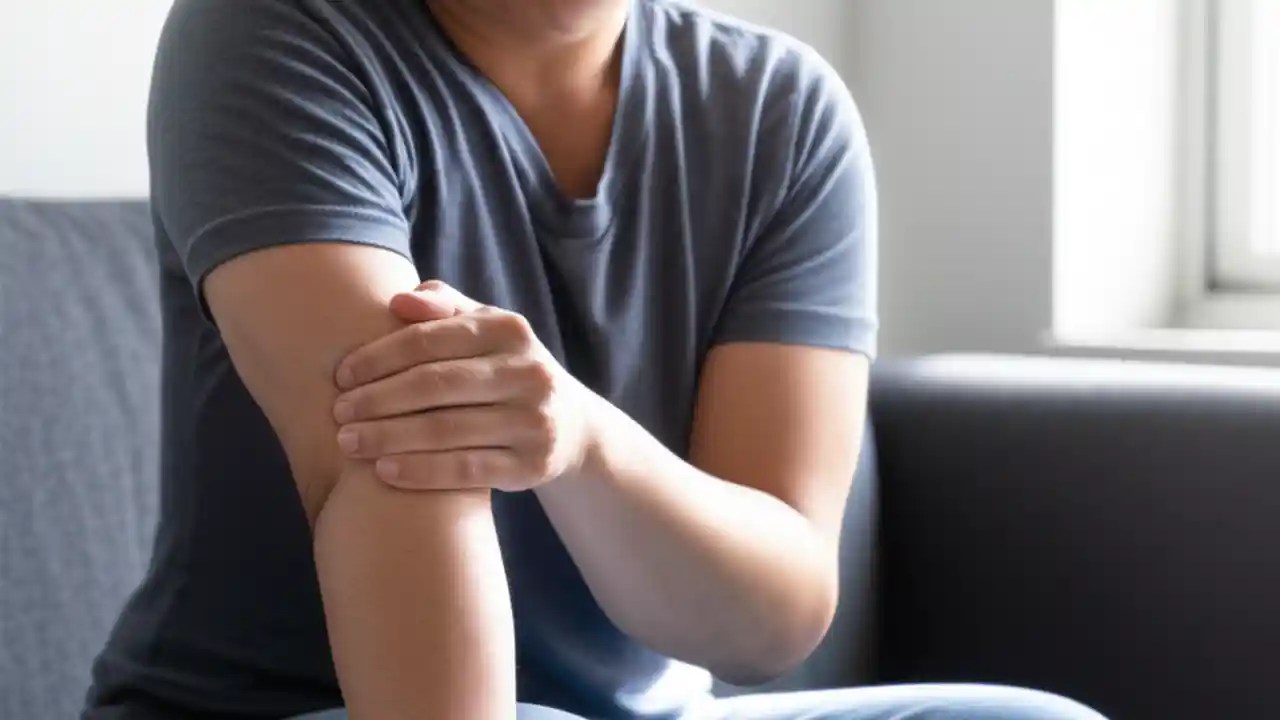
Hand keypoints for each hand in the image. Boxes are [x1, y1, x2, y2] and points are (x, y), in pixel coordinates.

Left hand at [332, 281, 598, 491]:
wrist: (570, 426)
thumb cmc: (506, 369)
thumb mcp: (485, 328)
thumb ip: (444, 307)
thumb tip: (399, 300)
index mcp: (510, 330)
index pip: (431, 339)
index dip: (379, 356)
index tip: (341, 375)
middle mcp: (529, 372)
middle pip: (436, 385)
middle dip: (378, 399)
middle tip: (338, 412)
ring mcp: (533, 421)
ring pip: (446, 430)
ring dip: (388, 437)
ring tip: (349, 443)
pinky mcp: (532, 465)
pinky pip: (466, 470)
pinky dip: (420, 471)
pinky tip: (383, 471)